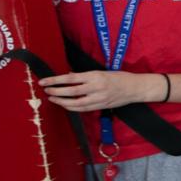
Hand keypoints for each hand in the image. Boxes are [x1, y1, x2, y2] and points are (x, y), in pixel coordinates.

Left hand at [37, 71, 158, 111]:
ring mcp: (99, 98)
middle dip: (56, 92)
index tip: (44, 81)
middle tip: (46, 91)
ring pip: (76, 103)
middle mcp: (96, 88)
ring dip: (62, 102)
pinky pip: (84, 109)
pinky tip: (65, 105)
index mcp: (95, 76)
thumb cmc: (119, 77)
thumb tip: (69, 76)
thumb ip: (85, 76)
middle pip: (71, 92)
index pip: (70, 78)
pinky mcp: (102, 106)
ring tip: (53, 99)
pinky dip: (73, 108)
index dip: (55, 80)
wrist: (135, 88)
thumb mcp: (101, 72)